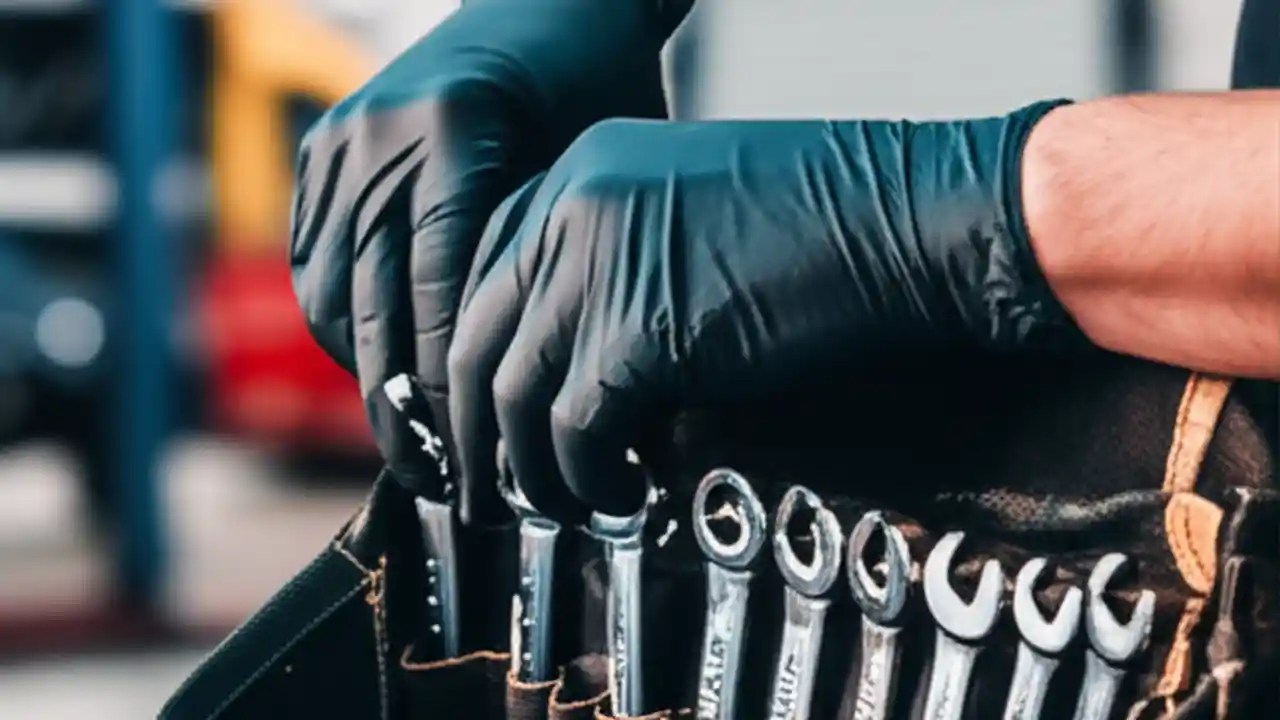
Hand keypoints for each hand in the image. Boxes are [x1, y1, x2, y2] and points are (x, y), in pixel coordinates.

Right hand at [290, 0, 690, 522]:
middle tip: (440, 481)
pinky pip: (315, 265)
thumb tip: (539, 393)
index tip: (479, 462)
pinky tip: (385, 369)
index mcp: (453, 136)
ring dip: (369, 379)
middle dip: (406, 411)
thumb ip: (546, 266)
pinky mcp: (320, 147)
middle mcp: (380, 137)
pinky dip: (344, 328)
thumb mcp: (591, 173)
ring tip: (413, 440)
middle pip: (377, 309)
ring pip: (333, 298)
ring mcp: (340, 139)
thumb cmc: (598, 86)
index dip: (455, 393)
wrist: (549, 0)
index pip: (440, 298)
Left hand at [449, 103, 1085, 521]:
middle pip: (475, 338)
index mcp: (580, 174)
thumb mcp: (691, 225)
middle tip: (489, 487)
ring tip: (562, 507)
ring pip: (512, 394)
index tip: (486, 418)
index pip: (483, 278)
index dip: (477, 359)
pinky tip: (623, 497)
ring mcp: (597, 267)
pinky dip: (587, 479)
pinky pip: (573, 430)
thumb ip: (619, 278)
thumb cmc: (824, 225)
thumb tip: (580, 375)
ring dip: (531, 469)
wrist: (908, 220)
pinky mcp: (637, 332)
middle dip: (475, 429)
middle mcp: (570, 210)